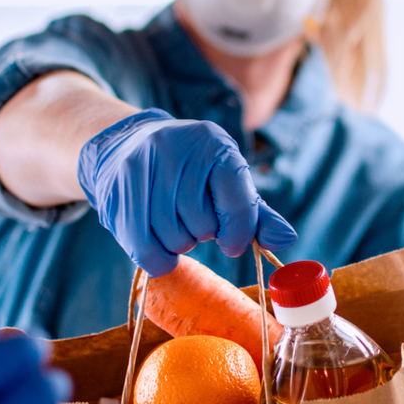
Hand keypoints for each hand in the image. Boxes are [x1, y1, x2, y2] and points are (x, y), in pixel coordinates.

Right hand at [77, 108, 296, 275]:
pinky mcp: (117, 191)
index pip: (239, 205)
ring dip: (178, 245)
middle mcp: (177, 150)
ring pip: (174, 239)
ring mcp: (143, 168)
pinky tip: (158, 244)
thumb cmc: (186, 171)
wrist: (125, 146)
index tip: (231, 241)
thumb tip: (286, 239)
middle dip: (202, 233)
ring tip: (173, 223)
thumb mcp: (224, 181)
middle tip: (191, 219)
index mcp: (214, 145)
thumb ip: (255, 213)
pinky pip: (145, 249)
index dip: (238, 234)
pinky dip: (157, 259)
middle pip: (203, 225)